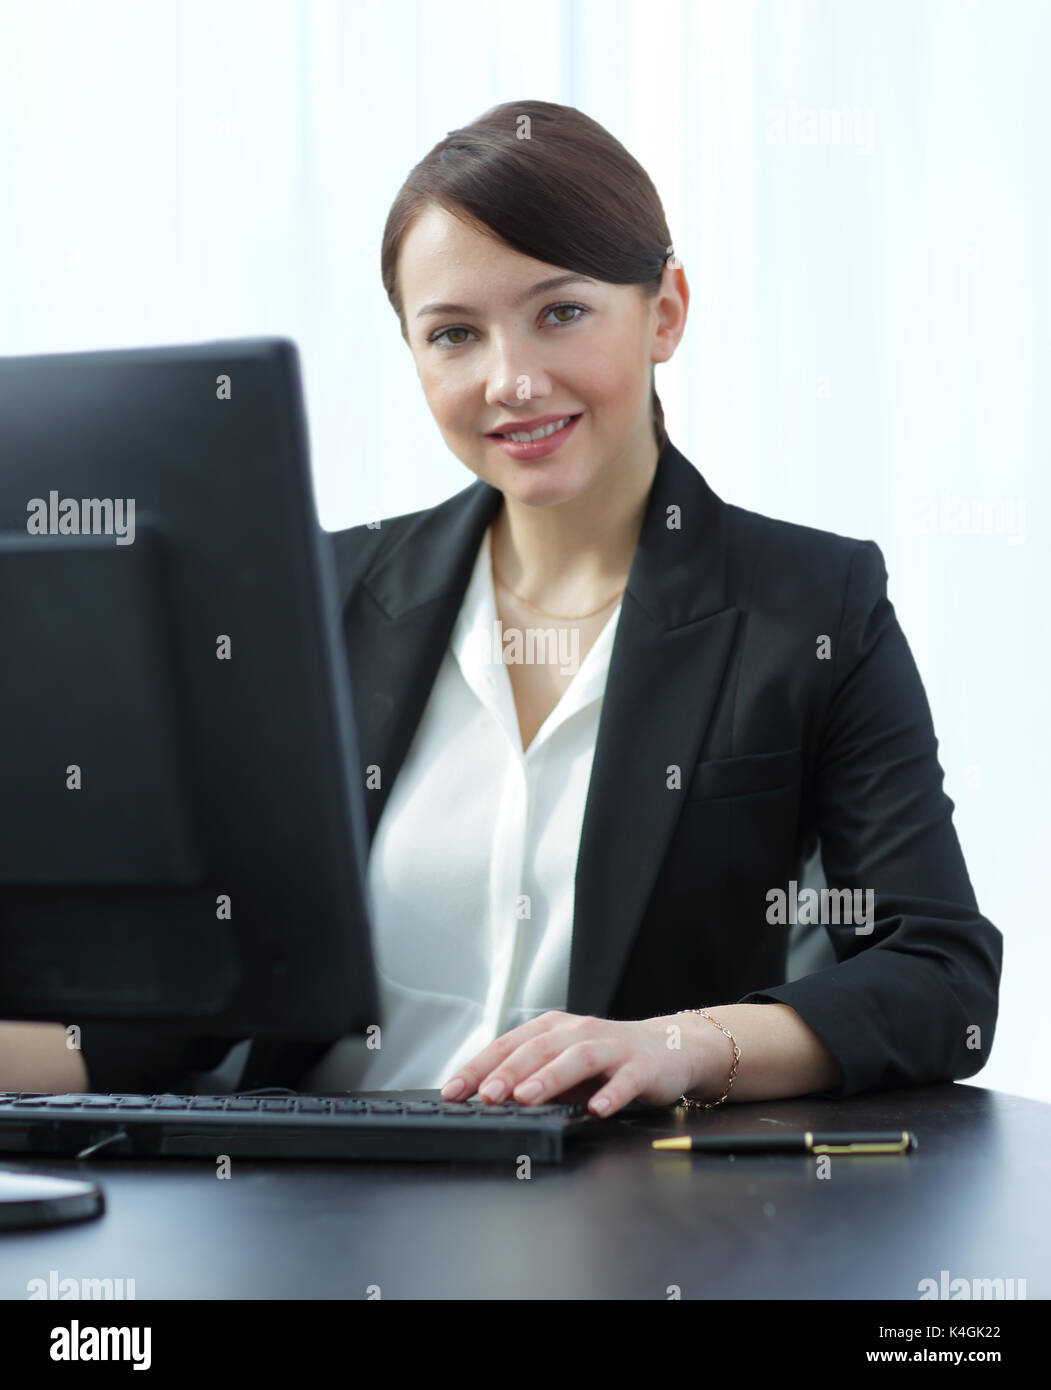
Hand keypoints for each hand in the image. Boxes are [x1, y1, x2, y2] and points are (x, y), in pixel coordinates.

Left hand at [439, 1010, 713, 1118]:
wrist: (669, 1049)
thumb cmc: (607, 1061)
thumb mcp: (563, 1066)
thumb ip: (531, 1078)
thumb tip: (486, 1100)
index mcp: (553, 1029)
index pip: (508, 1045)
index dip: (478, 1067)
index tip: (452, 1091)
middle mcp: (579, 1032)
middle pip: (539, 1048)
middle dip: (508, 1072)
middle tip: (486, 1095)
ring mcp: (612, 1047)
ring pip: (577, 1058)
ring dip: (549, 1077)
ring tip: (526, 1098)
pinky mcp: (641, 1066)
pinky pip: (625, 1081)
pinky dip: (610, 1094)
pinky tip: (595, 1109)